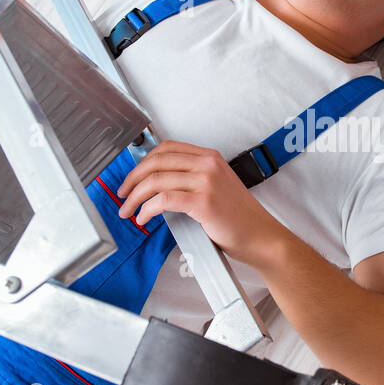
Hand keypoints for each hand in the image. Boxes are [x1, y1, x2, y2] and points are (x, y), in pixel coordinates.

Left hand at [116, 140, 285, 267]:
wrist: (260, 235)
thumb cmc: (239, 217)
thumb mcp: (217, 185)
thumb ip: (192, 178)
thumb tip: (156, 183)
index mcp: (210, 157)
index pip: (167, 148)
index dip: (143, 162)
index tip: (132, 177)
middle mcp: (207, 164)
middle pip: (156, 162)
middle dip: (132, 179)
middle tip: (123, 194)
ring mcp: (206, 181)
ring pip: (156, 181)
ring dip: (135, 197)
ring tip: (128, 211)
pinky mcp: (203, 202)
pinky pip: (163, 200)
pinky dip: (147, 210)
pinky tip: (143, 218)